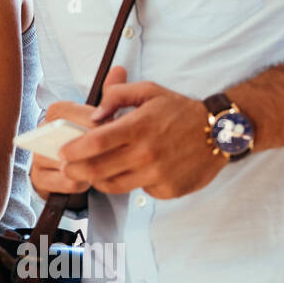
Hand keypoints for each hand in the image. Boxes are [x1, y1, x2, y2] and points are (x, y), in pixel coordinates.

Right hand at [28, 67, 129, 198]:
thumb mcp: (101, 115)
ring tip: (103, 167)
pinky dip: (81, 184)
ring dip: (89, 166)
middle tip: (112, 150)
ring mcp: (38, 156)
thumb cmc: (86, 138)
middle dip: (90, 146)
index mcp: (55, 113)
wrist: (69, 169)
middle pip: (64, 137)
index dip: (89, 121)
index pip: (66, 112)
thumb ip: (110, 94)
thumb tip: (119, 70)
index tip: (110, 127)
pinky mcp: (39, 179)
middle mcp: (41, 132)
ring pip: (66, 161)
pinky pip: (64, 182)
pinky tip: (90, 181)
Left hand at [55, 66, 226, 197]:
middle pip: (99, 170)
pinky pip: (139, 191)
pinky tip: (135, 171)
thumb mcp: (149, 91)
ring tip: (92, 172)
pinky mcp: (169, 190)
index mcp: (139, 126)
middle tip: (67, 168)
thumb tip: (94, 115)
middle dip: (76, 170)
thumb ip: (117, 95)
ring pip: (115, 185)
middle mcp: (147, 153)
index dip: (74, 150)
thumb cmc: (180, 110)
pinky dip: (131, 182)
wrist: (221, 132)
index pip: (96, 142)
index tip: (62, 152)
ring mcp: (158, 174)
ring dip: (98, 180)